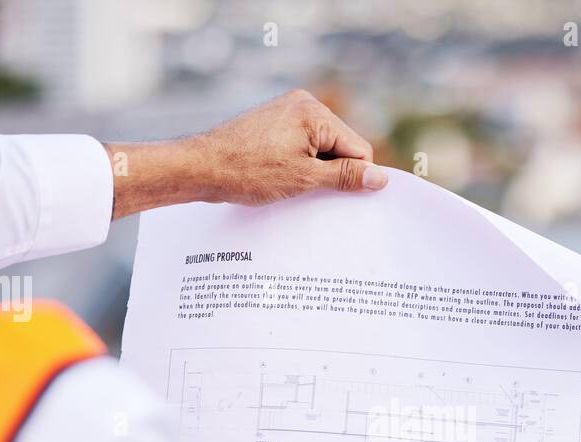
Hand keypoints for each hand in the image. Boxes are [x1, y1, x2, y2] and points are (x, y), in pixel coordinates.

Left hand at [105, 90, 386, 219]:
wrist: (200, 168)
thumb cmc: (248, 172)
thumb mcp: (304, 179)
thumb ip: (345, 177)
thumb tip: (380, 179)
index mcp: (314, 113)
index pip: (358, 149)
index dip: (351, 177)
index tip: (336, 197)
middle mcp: (303, 105)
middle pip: (342, 147)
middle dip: (332, 173)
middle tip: (308, 192)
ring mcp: (287, 112)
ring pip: (322, 149)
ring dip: (314, 171)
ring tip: (290, 185)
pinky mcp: (275, 124)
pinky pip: (303, 146)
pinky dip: (299, 165)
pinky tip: (283, 179)